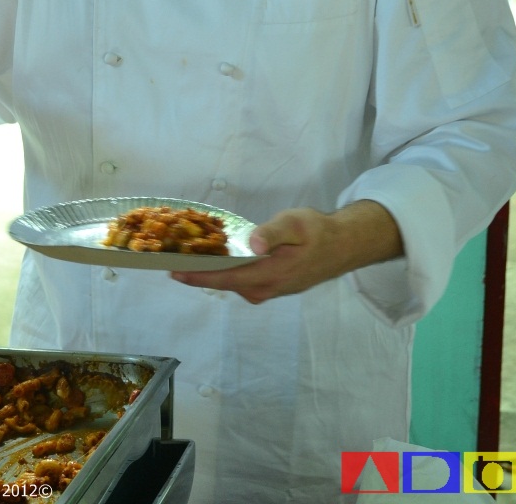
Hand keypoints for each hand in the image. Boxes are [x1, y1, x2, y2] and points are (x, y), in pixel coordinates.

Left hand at [172, 202, 402, 304]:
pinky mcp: (272, 286)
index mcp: (269, 275)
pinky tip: (219, 258)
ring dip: (211, 272)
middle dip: (198, 273)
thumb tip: (253, 243)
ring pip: (233, 283)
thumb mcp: (296, 224)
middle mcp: (265, 288)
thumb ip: (273, 233)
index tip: (173, 272)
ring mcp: (269, 290)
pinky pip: (243, 281)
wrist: (343, 247)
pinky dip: (227, 271)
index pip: (226, 278)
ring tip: (189, 256)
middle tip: (172, 258)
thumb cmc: (318, 232)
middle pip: (225, 283)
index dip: (198, 276)